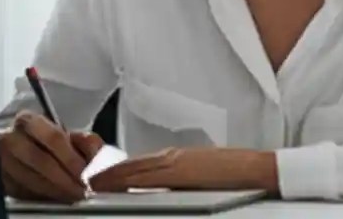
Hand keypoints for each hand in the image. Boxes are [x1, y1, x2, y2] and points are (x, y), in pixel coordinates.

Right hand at [0, 111, 103, 202]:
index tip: (86, 173)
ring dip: (54, 190)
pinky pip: (20, 191)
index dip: (72, 158)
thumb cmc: (53, 143)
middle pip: (40, 160)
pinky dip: (41, 196)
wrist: (24, 148)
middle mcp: (9, 138)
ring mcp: (0, 160)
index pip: (54, 138)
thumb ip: (88, 144)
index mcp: (28, 121)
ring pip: (29, 179)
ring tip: (73, 195)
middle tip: (81, 189)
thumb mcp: (75, 136)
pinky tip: (57, 196)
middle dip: (64, 178)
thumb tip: (94, 162)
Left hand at [90, 147, 277, 194]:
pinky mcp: (179, 172)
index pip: (141, 163)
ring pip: (135, 168)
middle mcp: (174, 157)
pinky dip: (125, 177)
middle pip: (134, 164)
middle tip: (88, 181)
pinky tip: (112, 184)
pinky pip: (145, 174)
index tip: (101, 178)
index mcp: (179, 158)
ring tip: (92, 183)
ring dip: (112, 176)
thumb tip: (170, 186)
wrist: (255, 169)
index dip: (119, 170)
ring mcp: (175, 163)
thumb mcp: (205, 173)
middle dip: (109, 173)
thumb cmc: (236, 174)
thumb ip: (183, 177)